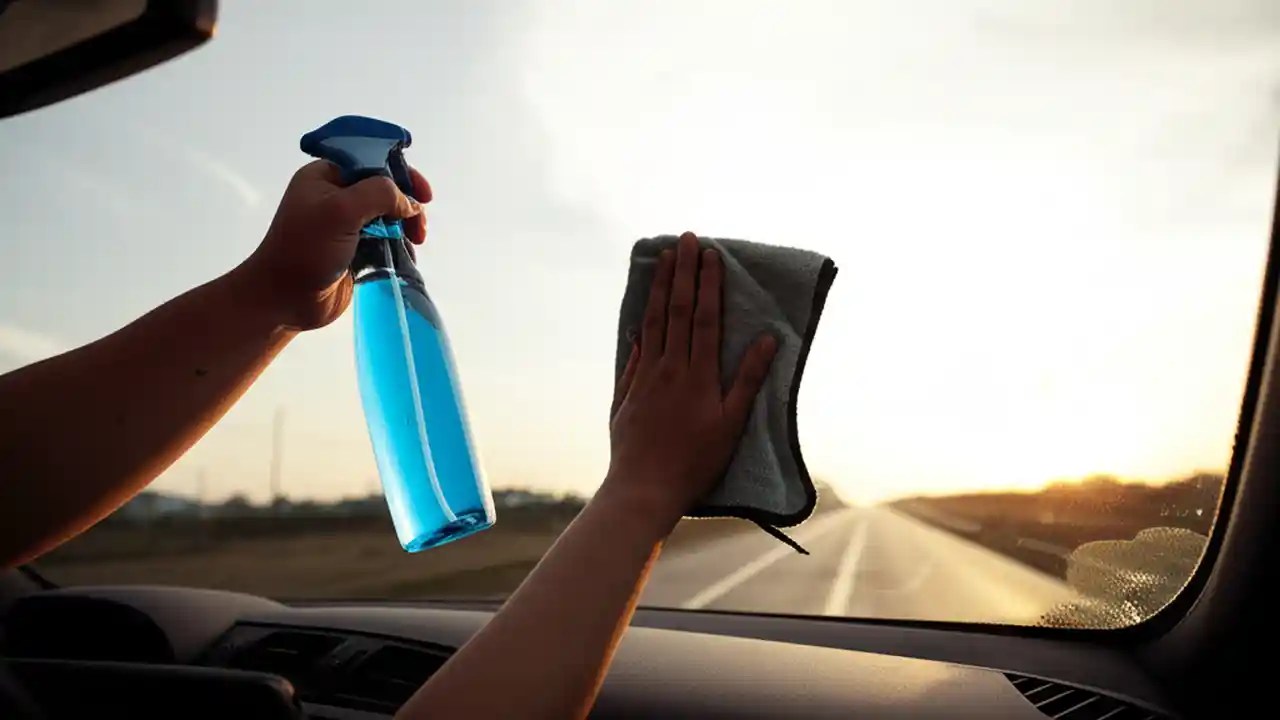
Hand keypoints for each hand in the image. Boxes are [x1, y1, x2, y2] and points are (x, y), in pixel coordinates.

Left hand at [240, 160, 431, 330]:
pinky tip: (406, 256)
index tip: (422, 194)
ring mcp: (346, 225)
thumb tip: (410, 203)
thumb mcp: (340, 210)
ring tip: (416, 243)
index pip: (371, 161)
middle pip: (385, 189)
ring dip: (406, 228)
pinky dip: (400, 247)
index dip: (399, 172)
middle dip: (407, 205)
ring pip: (389, 217)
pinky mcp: (355, 251)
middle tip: (419, 226)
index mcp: (326, 176)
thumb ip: (379, 194)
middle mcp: (336, 196)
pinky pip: (386, 242)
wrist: (284, 299)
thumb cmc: (306, 249)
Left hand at [604, 232, 777, 530]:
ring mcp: (644, 379)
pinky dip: (640, 329)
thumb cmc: (695, 462)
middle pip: (677, 311)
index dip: (709, 284)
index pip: (705, 317)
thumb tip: (767, 339)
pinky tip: (641, 317)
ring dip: (659, 290)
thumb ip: (748, 380)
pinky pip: (634, 353)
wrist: (643, 489)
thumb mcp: (731, 424)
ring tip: (662, 260)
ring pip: (652, 324)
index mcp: (697, 375)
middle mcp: (669, 369)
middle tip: (686, 240)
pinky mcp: (626, 394)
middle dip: (683, 273)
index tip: (711, 254)